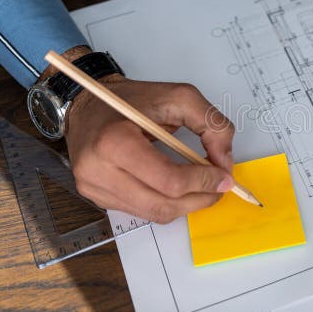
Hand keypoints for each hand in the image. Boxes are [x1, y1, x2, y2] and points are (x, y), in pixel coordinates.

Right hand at [65, 73, 234, 223]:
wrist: (88, 105)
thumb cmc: (131, 99)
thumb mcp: (179, 96)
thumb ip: (211, 124)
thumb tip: (224, 163)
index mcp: (115, 142)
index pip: (169, 180)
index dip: (203, 182)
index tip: (223, 176)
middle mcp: (98, 171)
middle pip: (163, 204)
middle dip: (200, 199)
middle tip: (219, 187)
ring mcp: (94, 188)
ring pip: (154, 214)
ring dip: (186, 205)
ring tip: (202, 188)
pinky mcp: (96, 197)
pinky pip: (142, 211)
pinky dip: (166, 203)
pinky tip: (176, 188)